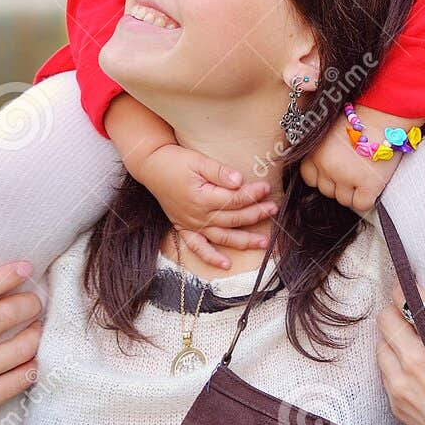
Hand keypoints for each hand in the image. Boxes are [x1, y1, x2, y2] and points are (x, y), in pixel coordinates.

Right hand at [0, 263, 43, 424]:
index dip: (3, 277)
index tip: (24, 268)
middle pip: (1, 316)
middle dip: (27, 302)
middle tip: (35, 299)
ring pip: (18, 348)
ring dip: (36, 332)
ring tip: (38, 325)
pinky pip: (18, 380)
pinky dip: (32, 365)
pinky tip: (34, 356)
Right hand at [137, 141, 278, 271]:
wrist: (151, 167)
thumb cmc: (175, 161)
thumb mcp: (198, 160)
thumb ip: (219, 172)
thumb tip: (240, 180)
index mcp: (202, 198)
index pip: (234, 200)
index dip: (252, 194)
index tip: (265, 188)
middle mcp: (198, 216)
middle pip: (233, 219)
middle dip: (255, 214)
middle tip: (274, 209)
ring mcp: (191, 224)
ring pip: (222, 237)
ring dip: (243, 241)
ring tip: (263, 242)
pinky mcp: (184, 227)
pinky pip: (197, 247)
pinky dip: (211, 257)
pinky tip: (225, 264)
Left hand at [300, 104, 409, 212]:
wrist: (385, 113)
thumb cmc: (361, 119)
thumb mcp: (331, 132)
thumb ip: (324, 151)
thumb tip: (326, 170)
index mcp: (315, 152)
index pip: (310, 177)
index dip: (323, 177)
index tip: (335, 172)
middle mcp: (327, 166)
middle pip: (327, 191)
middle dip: (339, 184)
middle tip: (354, 172)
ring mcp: (346, 177)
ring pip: (344, 200)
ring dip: (353, 192)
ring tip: (365, 175)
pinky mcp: (368, 184)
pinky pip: (361, 205)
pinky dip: (367, 199)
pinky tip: (373, 185)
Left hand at [375, 269, 424, 424]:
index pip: (409, 296)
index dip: (407, 283)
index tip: (412, 279)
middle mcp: (417, 358)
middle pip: (387, 315)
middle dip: (396, 308)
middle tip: (411, 308)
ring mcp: (403, 382)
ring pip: (381, 341)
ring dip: (391, 333)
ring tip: (408, 332)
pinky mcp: (397, 402)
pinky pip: (382, 368)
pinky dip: (390, 359)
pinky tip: (407, 359)